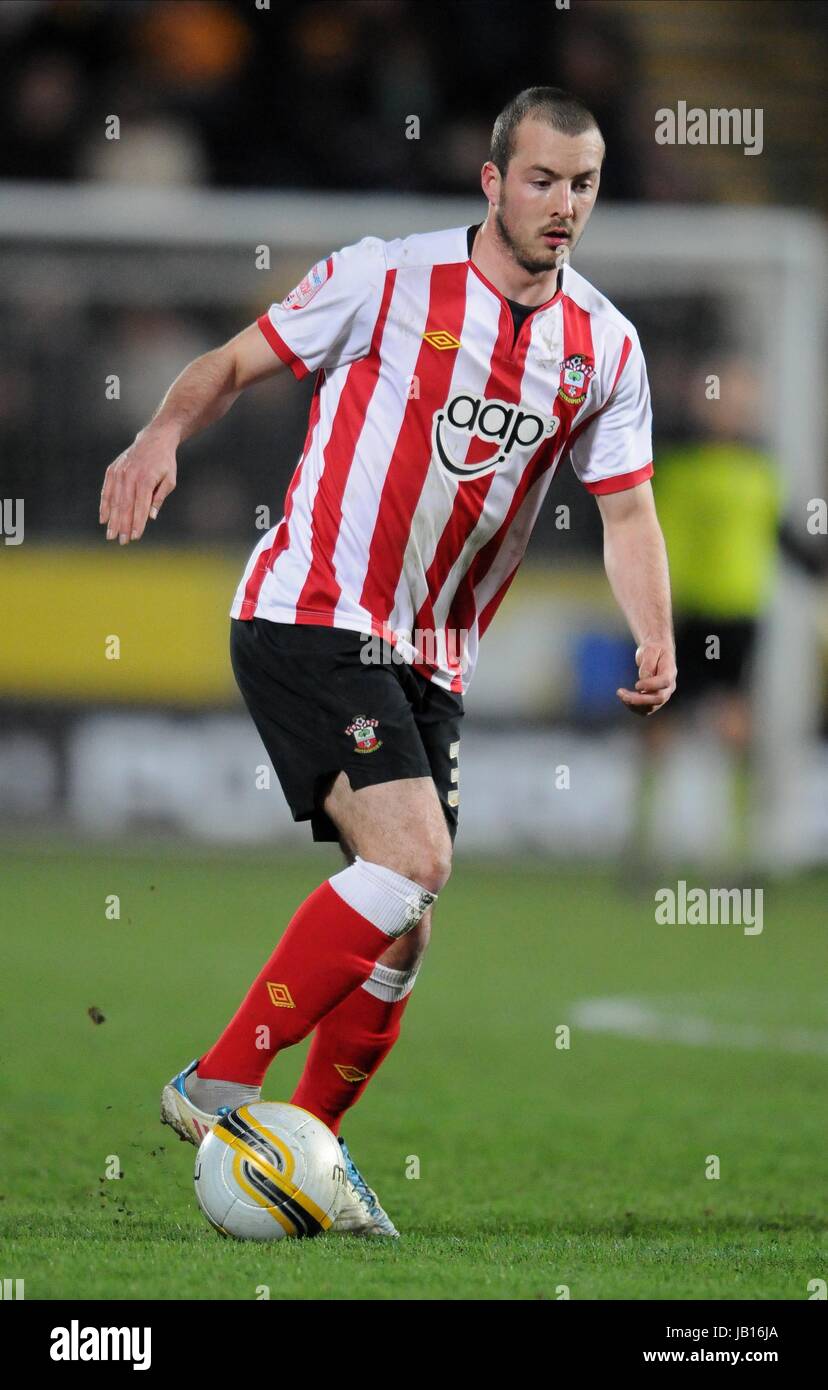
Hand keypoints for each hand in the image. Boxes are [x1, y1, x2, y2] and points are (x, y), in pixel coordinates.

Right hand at [99, 427, 177, 544]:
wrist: (154, 439)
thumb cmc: (165, 463)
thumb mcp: (170, 480)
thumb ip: (159, 498)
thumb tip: (151, 517)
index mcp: (146, 479)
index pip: (140, 506)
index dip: (138, 523)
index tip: (135, 537)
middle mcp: (130, 476)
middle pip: (125, 506)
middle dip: (123, 525)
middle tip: (121, 541)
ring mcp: (119, 472)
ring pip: (114, 500)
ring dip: (112, 519)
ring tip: (110, 535)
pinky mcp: (112, 470)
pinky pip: (107, 491)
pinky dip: (104, 505)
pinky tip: (103, 519)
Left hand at [617, 642, 675, 716]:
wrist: (656, 653)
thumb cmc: (653, 650)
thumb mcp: (650, 650)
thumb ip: (648, 665)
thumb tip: (643, 679)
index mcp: (670, 671)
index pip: (664, 682)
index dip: (651, 685)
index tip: (636, 685)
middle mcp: (669, 686)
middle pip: (658, 698)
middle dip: (639, 699)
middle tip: (621, 693)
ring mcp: (663, 695)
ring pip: (651, 707)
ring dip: (634, 704)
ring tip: (620, 693)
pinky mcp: (655, 700)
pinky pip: (646, 709)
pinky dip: (634, 707)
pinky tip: (624, 698)